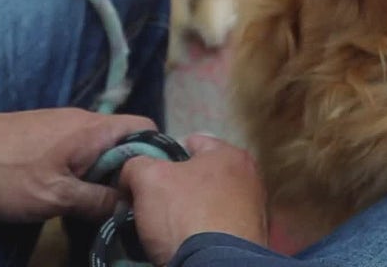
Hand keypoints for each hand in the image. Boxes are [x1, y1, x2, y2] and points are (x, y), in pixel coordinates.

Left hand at [0, 108, 155, 221]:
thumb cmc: (4, 172)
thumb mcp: (55, 196)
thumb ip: (97, 202)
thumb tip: (129, 206)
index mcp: (94, 130)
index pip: (146, 128)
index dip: (157, 156)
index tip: (153, 188)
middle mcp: (85, 121)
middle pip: (126, 141)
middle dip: (130, 173)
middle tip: (127, 205)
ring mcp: (65, 126)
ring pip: (102, 148)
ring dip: (105, 175)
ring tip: (101, 206)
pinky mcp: (48, 135)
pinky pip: (82, 150)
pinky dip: (85, 171)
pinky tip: (73, 195)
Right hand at [120, 134, 267, 265]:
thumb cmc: (185, 215)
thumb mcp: (148, 179)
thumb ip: (136, 165)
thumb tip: (132, 174)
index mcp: (230, 154)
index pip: (190, 142)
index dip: (162, 157)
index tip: (147, 178)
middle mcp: (250, 177)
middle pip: (200, 175)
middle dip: (176, 188)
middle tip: (154, 206)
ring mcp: (255, 210)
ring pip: (209, 202)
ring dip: (190, 212)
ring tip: (168, 230)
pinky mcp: (252, 238)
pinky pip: (218, 228)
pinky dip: (204, 233)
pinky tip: (188, 243)